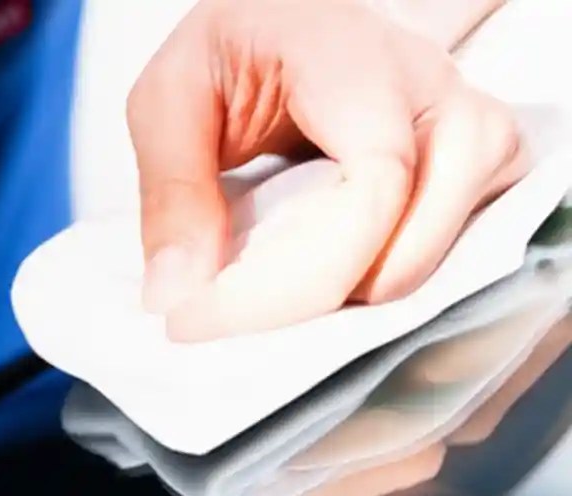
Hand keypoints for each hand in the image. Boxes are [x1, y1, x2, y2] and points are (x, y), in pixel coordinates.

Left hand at [130, 0, 526, 340]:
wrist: (278, 26)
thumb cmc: (228, 57)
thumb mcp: (167, 104)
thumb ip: (172, 193)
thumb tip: (177, 294)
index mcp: (351, 57)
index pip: (377, 179)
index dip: (303, 270)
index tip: (209, 312)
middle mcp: (432, 86)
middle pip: (422, 227)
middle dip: (327, 292)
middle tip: (234, 310)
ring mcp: (470, 124)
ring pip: (454, 245)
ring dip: (363, 293)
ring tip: (281, 291)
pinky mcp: (483, 165)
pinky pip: (463, 246)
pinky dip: (393, 283)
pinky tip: (328, 284)